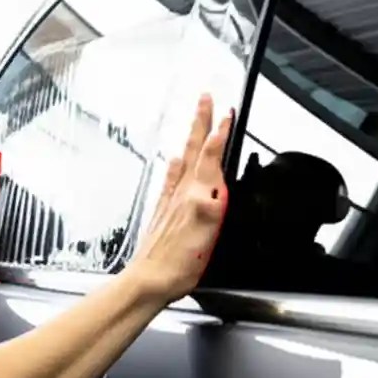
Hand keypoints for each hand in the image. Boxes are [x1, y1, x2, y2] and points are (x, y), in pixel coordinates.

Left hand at [128, 94, 232, 302]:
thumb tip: (220, 177)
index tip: (227, 111)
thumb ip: (213, 198)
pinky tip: (175, 160)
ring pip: (185, 159)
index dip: (221, 132)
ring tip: (196, 120)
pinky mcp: (166, 213)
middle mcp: (183, 193)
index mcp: (197, 195)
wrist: (149, 280)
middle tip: (205, 98)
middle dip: (202, 122)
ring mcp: (172, 201)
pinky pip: (172, 179)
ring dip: (192, 137)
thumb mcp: (207, 228)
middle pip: (195, 149)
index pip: (212, 155)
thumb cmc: (179, 262)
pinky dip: (177, 163)